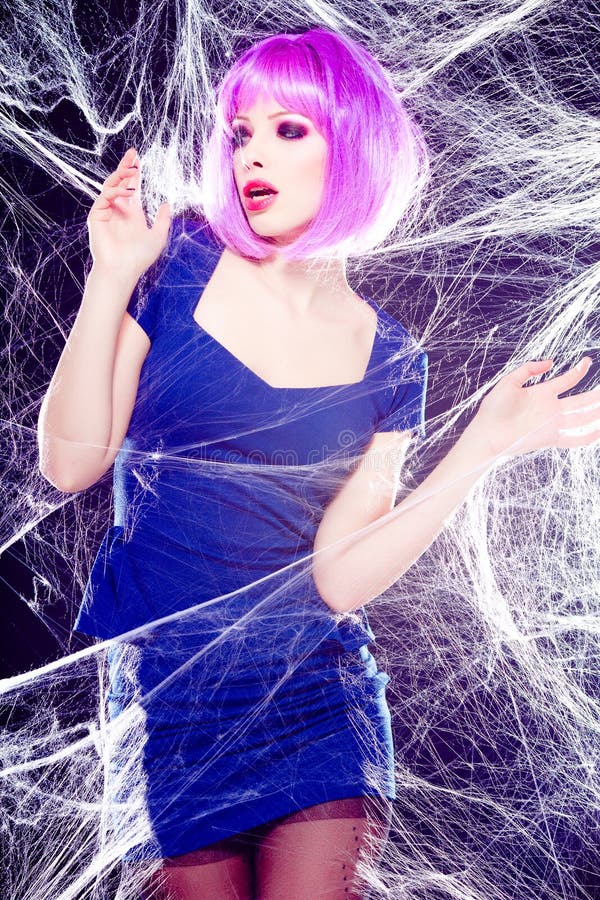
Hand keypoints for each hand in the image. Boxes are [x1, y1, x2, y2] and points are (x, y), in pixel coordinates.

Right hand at [87, 147, 170, 279]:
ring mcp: (106, 212)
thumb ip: (162, 220)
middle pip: (120, 182)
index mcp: (131, 213)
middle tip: (133, 154)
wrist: (123, 269)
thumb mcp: (158, 236)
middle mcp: (118, 210)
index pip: (131, 187)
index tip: (138, 159)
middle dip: (126, 167)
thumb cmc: (140, 257)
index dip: (134, 173)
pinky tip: (126, 190)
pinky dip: (115, 191)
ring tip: (133, 170)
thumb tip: (166, 204)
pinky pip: (105, 196)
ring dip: (121, 176)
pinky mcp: (97, 215)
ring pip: (111, 186)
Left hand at [470, 358, 599, 458]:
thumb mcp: (509, 382)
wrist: (485, 433)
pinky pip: (574, 439)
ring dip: (596, 413)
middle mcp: (551, 409)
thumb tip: (551, 362)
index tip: (587, 361)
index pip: (567, 381)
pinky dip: (588, 437)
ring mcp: (552, 424)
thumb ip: (528, 369)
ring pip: (582, 418)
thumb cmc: (493, 409)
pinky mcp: (550, 438)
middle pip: (581, 401)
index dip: (579, 371)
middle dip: (596, 396)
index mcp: (542, 394)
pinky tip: (599, 431)